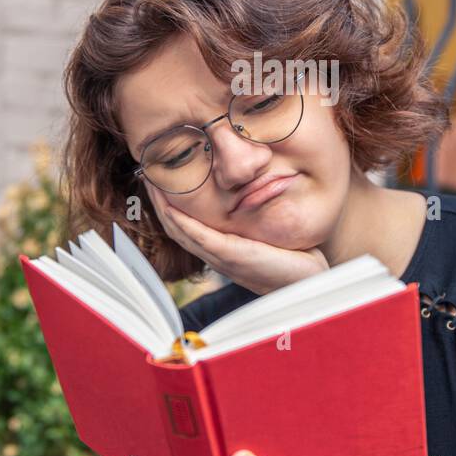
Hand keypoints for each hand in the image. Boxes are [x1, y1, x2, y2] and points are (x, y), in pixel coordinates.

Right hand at [146, 184, 328, 294]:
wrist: (307, 282)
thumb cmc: (291, 257)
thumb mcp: (265, 231)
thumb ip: (251, 217)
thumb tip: (249, 188)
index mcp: (219, 249)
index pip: (183, 225)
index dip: (167, 202)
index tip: (159, 177)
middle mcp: (215, 255)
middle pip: (174, 227)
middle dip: (157, 200)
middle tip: (148, 172)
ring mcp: (222, 257)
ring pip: (181, 232)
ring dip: (163, 207)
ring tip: (153, 182)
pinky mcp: (233, 256)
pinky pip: (200, 238)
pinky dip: (183, 222)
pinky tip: (172, 207)